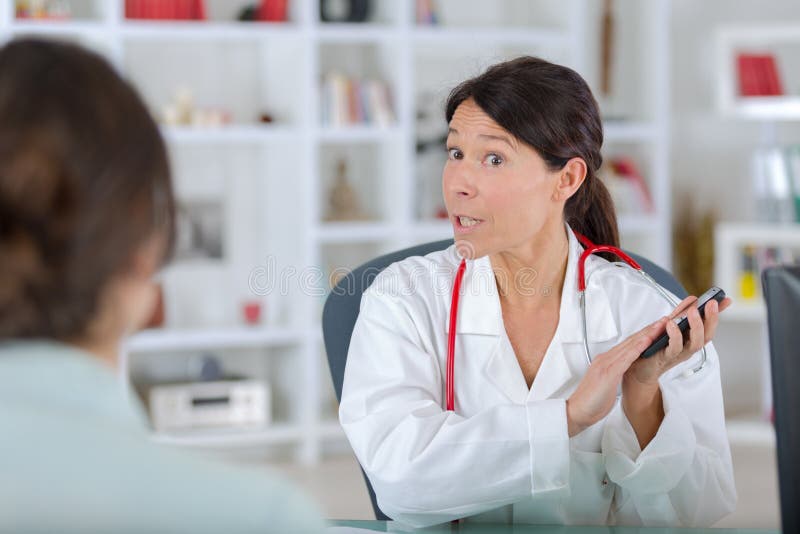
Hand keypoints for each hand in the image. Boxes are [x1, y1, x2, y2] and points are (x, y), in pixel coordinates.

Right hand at [566, 317, 668, 436]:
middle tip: (662, 320)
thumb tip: (621, 372)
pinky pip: (626, 358)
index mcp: (605, 362)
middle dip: (647, 330)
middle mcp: (605, 359)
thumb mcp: (605, 384)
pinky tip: (647, 342)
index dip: (642, 335)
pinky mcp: (608, 373)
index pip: (627, 345)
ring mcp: (606, 364)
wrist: (577, 411)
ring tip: (659, 326)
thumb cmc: (590, 402)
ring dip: (646, 335)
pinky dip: (638, 348)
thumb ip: (613, 374)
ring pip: (630, 346)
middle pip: (630, 341)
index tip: (655, 328)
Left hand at [623, 295, 731, 388]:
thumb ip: (681, 313)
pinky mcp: (666, 357)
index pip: (709, 325)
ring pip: (696, 343)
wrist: (639, 365)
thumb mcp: (670, 325)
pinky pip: (674, 348)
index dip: (718, 313)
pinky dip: (675, 335)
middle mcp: (689, 346)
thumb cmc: (656, 345)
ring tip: (693, 311)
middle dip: (711, 318)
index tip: (725, 299)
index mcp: (691, 338)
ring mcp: (680, 353)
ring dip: (696, 326)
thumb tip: (695, 298)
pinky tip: (671, 324)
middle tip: (711, 303)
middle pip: (707, 335)